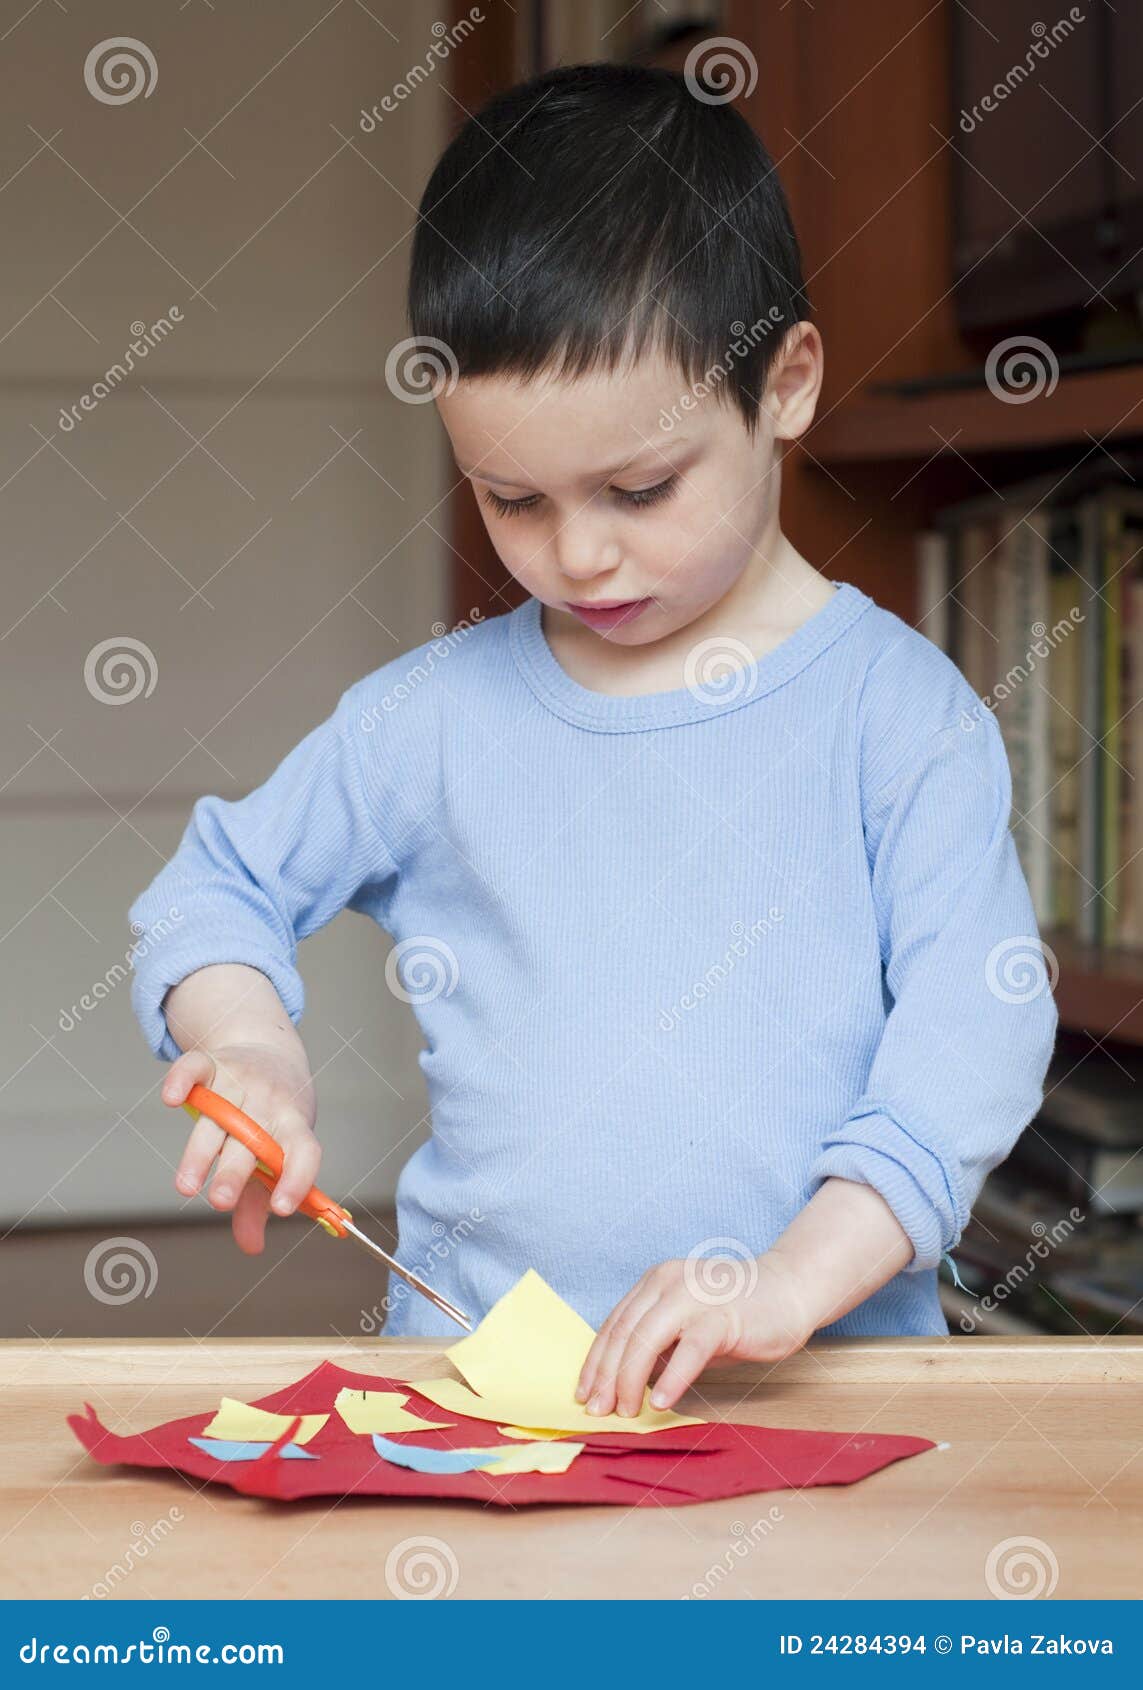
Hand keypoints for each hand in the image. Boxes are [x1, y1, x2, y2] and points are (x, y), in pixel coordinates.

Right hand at [162, 1043, 319, 1255]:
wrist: (270, 1050)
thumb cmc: (272, 1116)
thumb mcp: (274, 1153)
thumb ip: (259, 1201)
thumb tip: (252, 1247)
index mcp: (294, 1125)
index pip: (304, 1151)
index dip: (297, 1179)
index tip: (281, 1209)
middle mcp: (270, 1102)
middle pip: (253, 1139)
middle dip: (235, 1173)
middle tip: (218, 1202)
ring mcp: (241, 1079)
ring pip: (219, 1114)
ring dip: (201, 1150)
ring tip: (186, 1186)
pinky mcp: (214, 1062)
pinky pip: (196, 1067)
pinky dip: (182, 1081)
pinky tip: (172, 1100)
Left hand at [574, 1251, 816, 1416]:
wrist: (788, 1290)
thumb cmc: (735, 1313)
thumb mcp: (685, 1324)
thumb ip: (657, 1343)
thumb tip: (621, 1383)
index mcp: (654, 1282)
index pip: (614, 1325)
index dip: (595, 1362)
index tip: (583, 1394)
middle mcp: (667, 1282)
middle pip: (624, 1334)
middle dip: (606, 1377)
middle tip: (597, 1411)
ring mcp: (694, 1296)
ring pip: (647, 1340)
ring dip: (630, 1380)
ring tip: (625, 1412)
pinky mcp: (722, 1316)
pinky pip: (689, 1350)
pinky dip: (672, 1378)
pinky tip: (660, 1402)